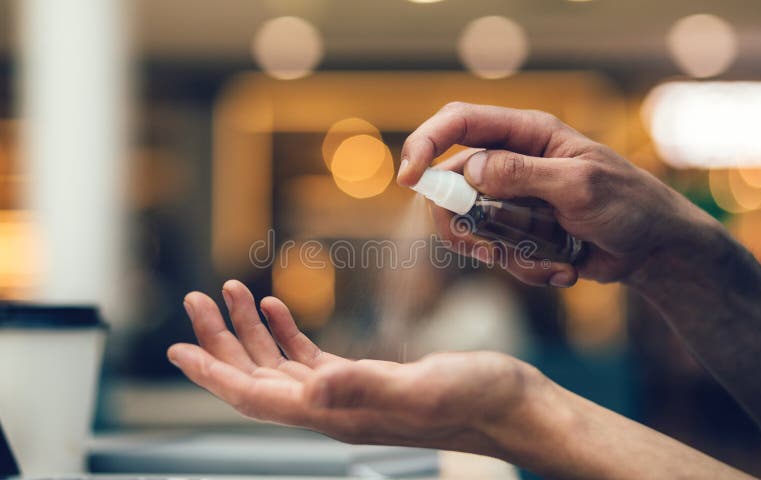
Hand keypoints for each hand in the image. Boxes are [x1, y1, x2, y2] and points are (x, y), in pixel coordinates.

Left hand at [167, 280, 554, 455]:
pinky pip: (310, 357)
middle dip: (222, 341)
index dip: (213, 373)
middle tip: (194, 301)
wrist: (509, 406)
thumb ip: (362, 389)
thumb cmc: (474, 400)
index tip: (176, 348)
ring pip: (279, 365)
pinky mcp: (365, 379)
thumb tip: (308, 390)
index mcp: (334, 414)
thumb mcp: (419, 389)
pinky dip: (287, 330)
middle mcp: (332, 408)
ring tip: (230, 292)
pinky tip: (278, 309)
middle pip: (257, 378)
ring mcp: (346, 394)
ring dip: (252, 330)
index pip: (255, 397)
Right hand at [398, 102, 716, 285]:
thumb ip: (524, 174)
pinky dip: (524, 268)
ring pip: (470, 225)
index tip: (409, 178)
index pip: (460, 124)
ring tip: (547, 263)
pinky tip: (561, 271)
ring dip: (502, 253)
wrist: (654, 251)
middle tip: (485, 249)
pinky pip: (496, 252)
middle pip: (452, 183)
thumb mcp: (579, 185)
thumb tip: (471, 170)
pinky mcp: (519, 232)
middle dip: (462, 222)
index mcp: (527, 135)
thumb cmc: (629, 205)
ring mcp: (513, 199)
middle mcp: (513, 162)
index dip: (426, 143)